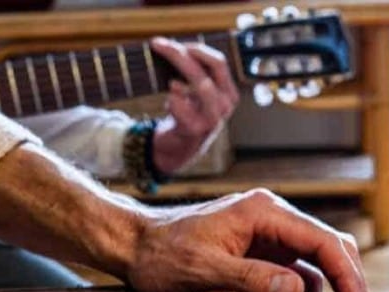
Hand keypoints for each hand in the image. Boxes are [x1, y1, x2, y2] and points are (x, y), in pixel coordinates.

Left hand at [126, 188, 367, 291]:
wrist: (134, 246)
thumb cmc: (161, 255)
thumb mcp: (204, 270)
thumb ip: (251, 278)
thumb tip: (300, 291)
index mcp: (264, 212)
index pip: (323, 241)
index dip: (347, 276)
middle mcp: (272, 217)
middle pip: (329, 247)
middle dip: (349, 284)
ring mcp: (267, 233)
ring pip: (317, 258)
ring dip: (334, 290)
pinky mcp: (259, 250)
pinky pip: (296, 268)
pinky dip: (311, 291)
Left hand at [148, 37, 239, 175]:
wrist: (177, 151)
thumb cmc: (186, 118)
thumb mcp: (196, 95)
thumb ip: (195, 74)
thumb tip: (177, 48)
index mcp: (228, 93)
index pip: (219, 62)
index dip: (197, 48)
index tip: (176, 42)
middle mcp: (225, 105)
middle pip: (208, 68)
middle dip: (181, 53)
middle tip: (159, 44)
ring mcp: (213, 118)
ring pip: (201, 84)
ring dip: (178, 75)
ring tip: (169, 80)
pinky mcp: (195, 129)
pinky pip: (181, 104)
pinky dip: (172, 100)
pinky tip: (171, 106)